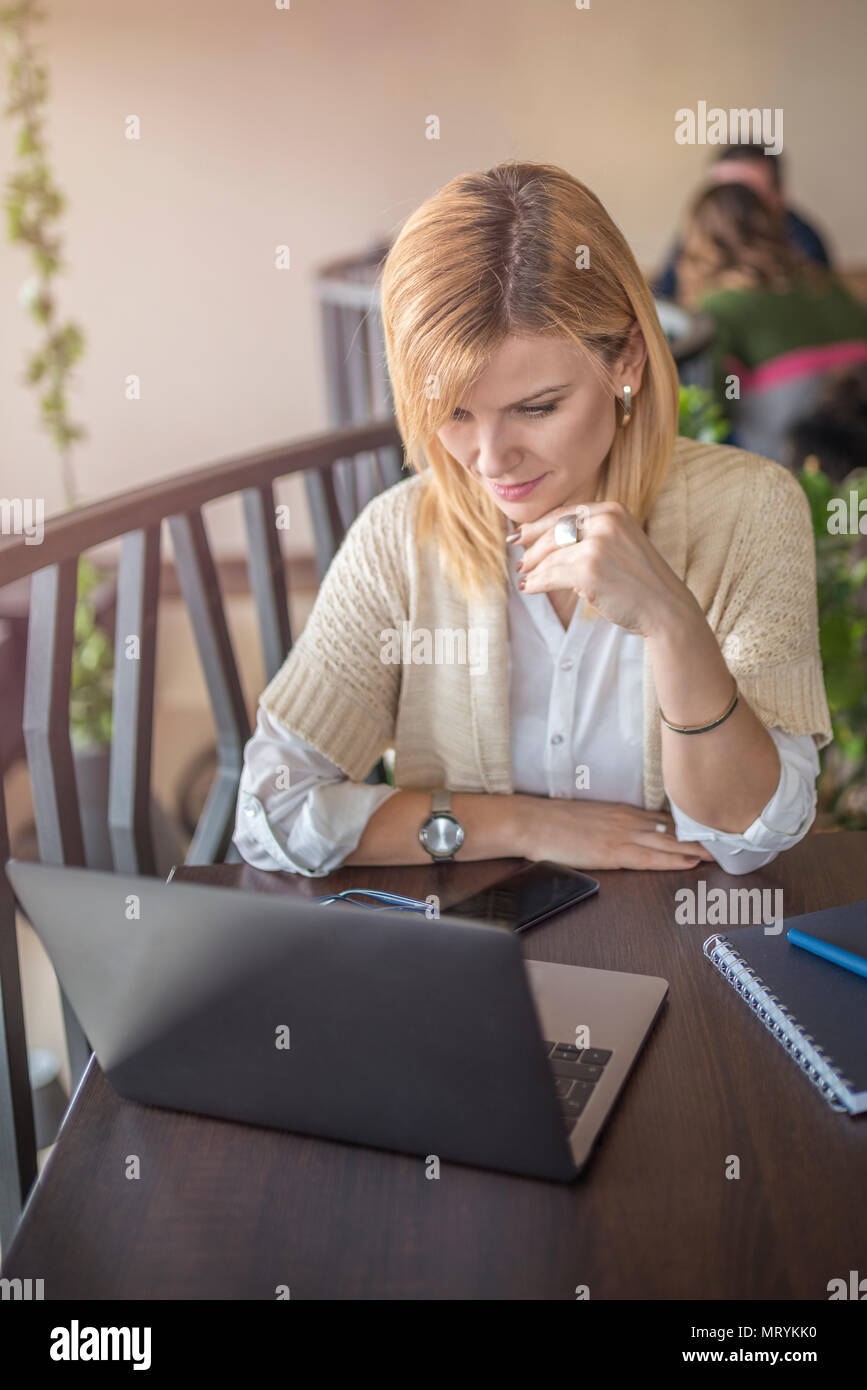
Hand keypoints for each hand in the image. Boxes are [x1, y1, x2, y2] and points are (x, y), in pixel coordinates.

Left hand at [512, 500, 701, 638]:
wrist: (664, 607)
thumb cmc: (640, 579)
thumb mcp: (620, 542)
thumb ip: (591, 533)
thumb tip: (543, 537)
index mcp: (612, 510)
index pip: (564, 514)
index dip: (538, 526)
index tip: (521, 535)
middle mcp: (604, 522)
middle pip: (553, 533)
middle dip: (532, 549)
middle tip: (520, 562)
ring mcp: (596, 546)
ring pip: (550, 556)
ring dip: (532, 569)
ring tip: (523, 577)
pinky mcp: (587, 571)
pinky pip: (549, 575)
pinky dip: (535, 583)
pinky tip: (528, 587)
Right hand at [518, 797, 715, 870]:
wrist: (532, 822)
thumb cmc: (554, 821)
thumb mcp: (590, 815)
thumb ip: (612, 822)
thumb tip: (626, 830)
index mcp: (623, 811)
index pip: (664, 819)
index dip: (689, 826)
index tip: (709, 829)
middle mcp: (628, 820)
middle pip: (673, 829)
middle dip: (701, 837)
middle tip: (729, 841)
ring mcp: (622, 835)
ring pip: (668, 843)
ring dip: (696, 849)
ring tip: (720, 853)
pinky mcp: (613, 852)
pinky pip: (650, 858)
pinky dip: (672, 860)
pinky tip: (690, 862)